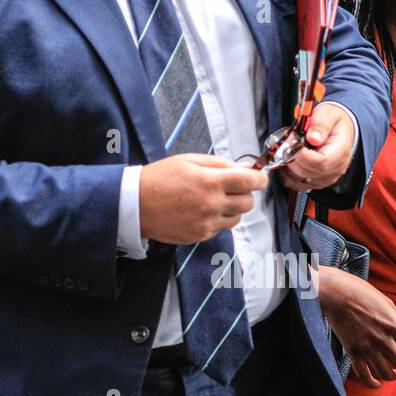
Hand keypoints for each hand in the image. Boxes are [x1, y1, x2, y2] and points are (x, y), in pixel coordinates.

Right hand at [139, 154, 267, 244]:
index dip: (260, 180)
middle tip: (230, 187)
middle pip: (248, 202)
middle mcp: (212, 204)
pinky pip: (221, 228)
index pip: (250, 182)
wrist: (136, 204)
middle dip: (244, 193)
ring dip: (232, 208)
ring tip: (214, 199)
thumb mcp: (189, 160)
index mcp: (211, 181)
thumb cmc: (160, 178)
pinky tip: (202, 211)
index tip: (259, 178)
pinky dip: (218, 219)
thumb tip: (242, 168)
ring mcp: (207, 223)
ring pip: (237, 218)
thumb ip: (219, 163)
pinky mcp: (200, 235)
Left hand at [276, 103, 354, 192]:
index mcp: (341, 151)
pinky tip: (288, 161)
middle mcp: (336, 168)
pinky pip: (299, 185)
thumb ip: (320, 124)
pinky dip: (289, 175)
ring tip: (289, 150)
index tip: (292, 142)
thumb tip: (313, 138)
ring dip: (289, 167)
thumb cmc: (333, 122)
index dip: (302, 155)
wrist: (338, 128)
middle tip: (287, 144)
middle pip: (309, 172)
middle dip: (293, 159)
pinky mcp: (317, 181)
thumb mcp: (328, 114)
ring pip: (301, 180)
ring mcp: (327, 177)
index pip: (321, 162)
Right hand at [317, 266, 395, 386]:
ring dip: (392, 377)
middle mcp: (385, 339)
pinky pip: (365, 375)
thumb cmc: (364, 294)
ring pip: (386, 374)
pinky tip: (376, 383)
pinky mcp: (353, 351)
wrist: (337, 293)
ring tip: (392, 373)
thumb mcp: (389, 305)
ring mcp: (368, 347)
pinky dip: (372, 383)